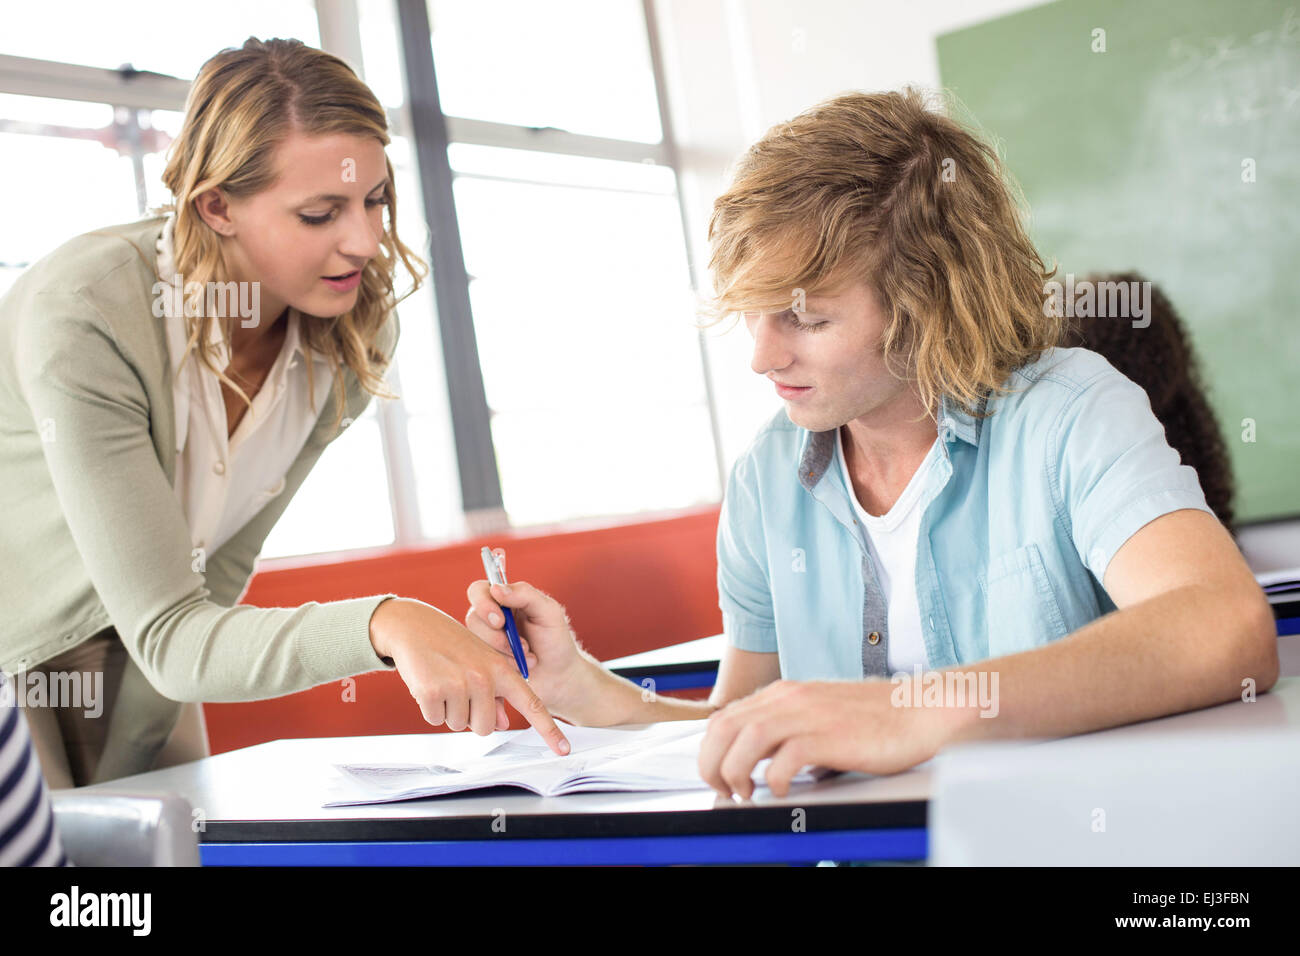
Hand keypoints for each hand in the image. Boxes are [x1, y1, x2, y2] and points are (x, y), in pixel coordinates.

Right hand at [370, 597, 569, 754]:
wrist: (417, 626)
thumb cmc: (453, 646)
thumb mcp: (481, 664)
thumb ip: (497, 694)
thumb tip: (502, 724)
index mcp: (503, 669)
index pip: (532, 705)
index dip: (549, 730)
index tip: (565, 751)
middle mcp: (484, 677)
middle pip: (485, 728)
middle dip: (471, 716)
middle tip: (460, 690)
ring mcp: (459, 684)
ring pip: (458, 725)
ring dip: (449, 709)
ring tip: (444, 680)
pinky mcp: (432, 690)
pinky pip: (435, 719)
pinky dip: (430, 707)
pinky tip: (429, 682)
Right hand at [464, 578, 594, 723]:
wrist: (558, 676)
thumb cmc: (555, 639)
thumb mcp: (548, 612)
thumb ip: (525, 594)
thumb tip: (496, 588)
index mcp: (503, 599)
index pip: (478, 591)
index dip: (483, 604)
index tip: (500, 621)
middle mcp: (489, 617)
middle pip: (474, 619)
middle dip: (495, 636)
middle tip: (521, 646)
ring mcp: (485, 640)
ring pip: (476, 642)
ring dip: (505, 652)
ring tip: (528, 656)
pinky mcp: (484, 660)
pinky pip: (479, 662)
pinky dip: (503, 665)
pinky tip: (521, 666)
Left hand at [698, 679, 959, 799]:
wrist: (920, 709)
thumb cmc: (876, 717)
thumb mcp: (820, 714)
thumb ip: (789, 730)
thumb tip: (765, 762)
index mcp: (784, 693)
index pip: (725, 717)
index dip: (711, 751)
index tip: (717, 776)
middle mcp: (790, 698)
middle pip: (725, 727)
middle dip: (713, 763)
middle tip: (724, 790)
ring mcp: (810, 714)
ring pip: (747, 738)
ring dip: (737, 771)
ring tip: (746, 793)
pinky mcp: (832, 735)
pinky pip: (787, 758)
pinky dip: (776, 779)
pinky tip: (783, 791)